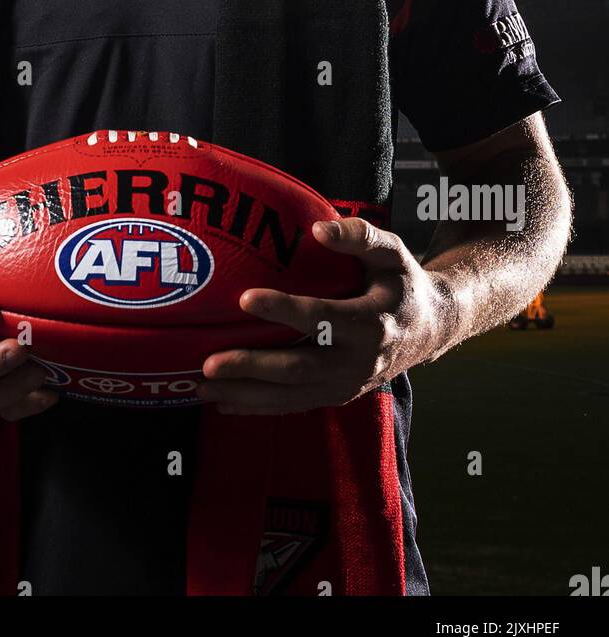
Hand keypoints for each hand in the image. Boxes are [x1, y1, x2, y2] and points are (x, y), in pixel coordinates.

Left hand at [196, 217, 451, 415]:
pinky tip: (225, 404)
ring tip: (204, 388)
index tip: (245, 298)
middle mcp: (360, 361)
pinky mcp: (339, 396)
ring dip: (246, 394)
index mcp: (372, 322)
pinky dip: (260, 408)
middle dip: (253, 367)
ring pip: (292, 395)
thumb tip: (318, 229)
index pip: (322, 317)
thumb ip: (359, 236)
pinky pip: (296, 405)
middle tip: (210, 363)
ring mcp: (348, 384)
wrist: (431, 329)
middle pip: (299, 368)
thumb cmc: (402, 282)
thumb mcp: (392, 252)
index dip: (284, 309)